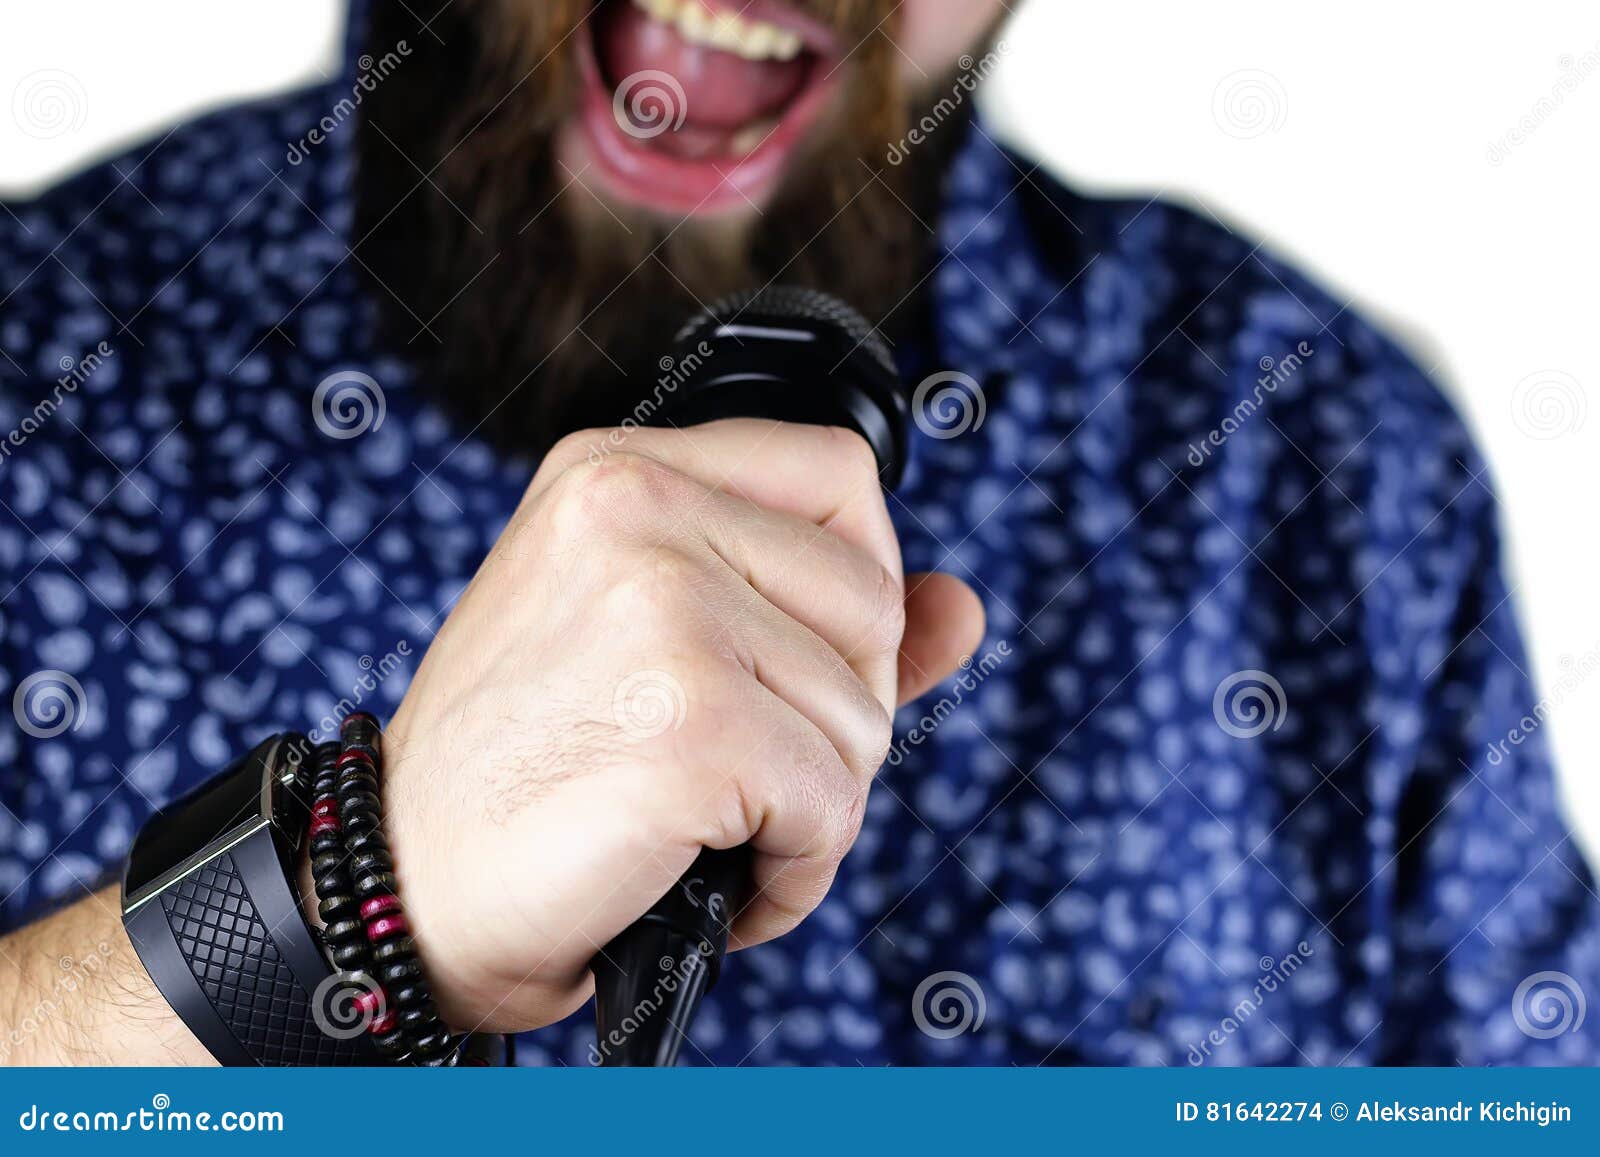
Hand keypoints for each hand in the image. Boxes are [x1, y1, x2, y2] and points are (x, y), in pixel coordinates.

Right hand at [379, 419, 983, 1032]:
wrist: (404, 889)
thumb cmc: (526, 770)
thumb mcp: (656, 646)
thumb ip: (820, 615)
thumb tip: (966, 609)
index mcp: (620, 469)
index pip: (840, 476)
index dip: (856, 588)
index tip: (794, 664)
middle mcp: (638, 510)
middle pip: (871, 600)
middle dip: (834, 713)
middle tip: (733, 769)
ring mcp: (664, 610)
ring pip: (863, 716)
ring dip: (810, 807)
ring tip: (705, 827)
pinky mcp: (690, 725)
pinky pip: (833, 808)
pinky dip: (792, 874)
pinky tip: (710, 880)